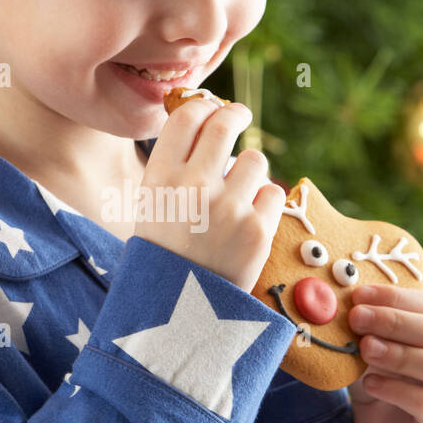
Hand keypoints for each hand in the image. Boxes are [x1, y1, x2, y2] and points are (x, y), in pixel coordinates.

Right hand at [134, 96, 286, 292]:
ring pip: (254, 159)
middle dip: (235, 115)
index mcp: (160, 178)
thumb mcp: (151, 207)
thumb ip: (174, 166)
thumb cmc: (163, 256)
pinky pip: (272, 193)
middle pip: (225, 123)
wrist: (178, 315)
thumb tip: (205, 120)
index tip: (212, 109)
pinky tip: (247, 219)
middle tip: (238, 117)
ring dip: (249, 169)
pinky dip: (262, 202)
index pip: (187, 117)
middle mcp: (194, 186)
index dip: (203, 106)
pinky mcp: (257, 230)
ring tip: (236, 192)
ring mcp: (228, 208)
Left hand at [346, 283, 422, 422]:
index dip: (393, 299)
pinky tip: (369, 383)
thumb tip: (352, 300)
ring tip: (365, 349)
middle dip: (393, 322)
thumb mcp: (372, 345)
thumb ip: (370, 324)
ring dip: (398, 354)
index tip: (358, 296)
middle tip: (357, 319)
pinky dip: (394, 389)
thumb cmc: (379, 378)